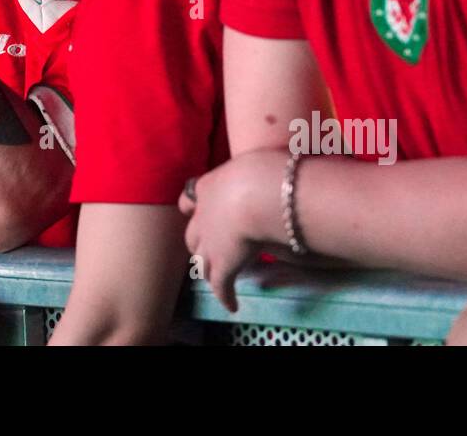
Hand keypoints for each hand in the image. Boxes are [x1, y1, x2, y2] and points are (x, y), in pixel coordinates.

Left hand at [179, 149, 279, 311]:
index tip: (194, 208)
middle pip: (192, 233)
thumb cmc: (264, 169)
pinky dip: (225, 295)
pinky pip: (221, 285)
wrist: (258, 192)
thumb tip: (275, 164)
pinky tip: (231, 305)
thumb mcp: (254, 161)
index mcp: (208, 186)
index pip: (191, 198)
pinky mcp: (223, 264)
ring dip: (207, 267)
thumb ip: (256, 167)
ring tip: (214, 275)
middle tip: (206, 246)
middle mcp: (202, 215)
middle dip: (197, 240)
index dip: (193, 206)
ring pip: (201, 260)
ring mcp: (210, 242)